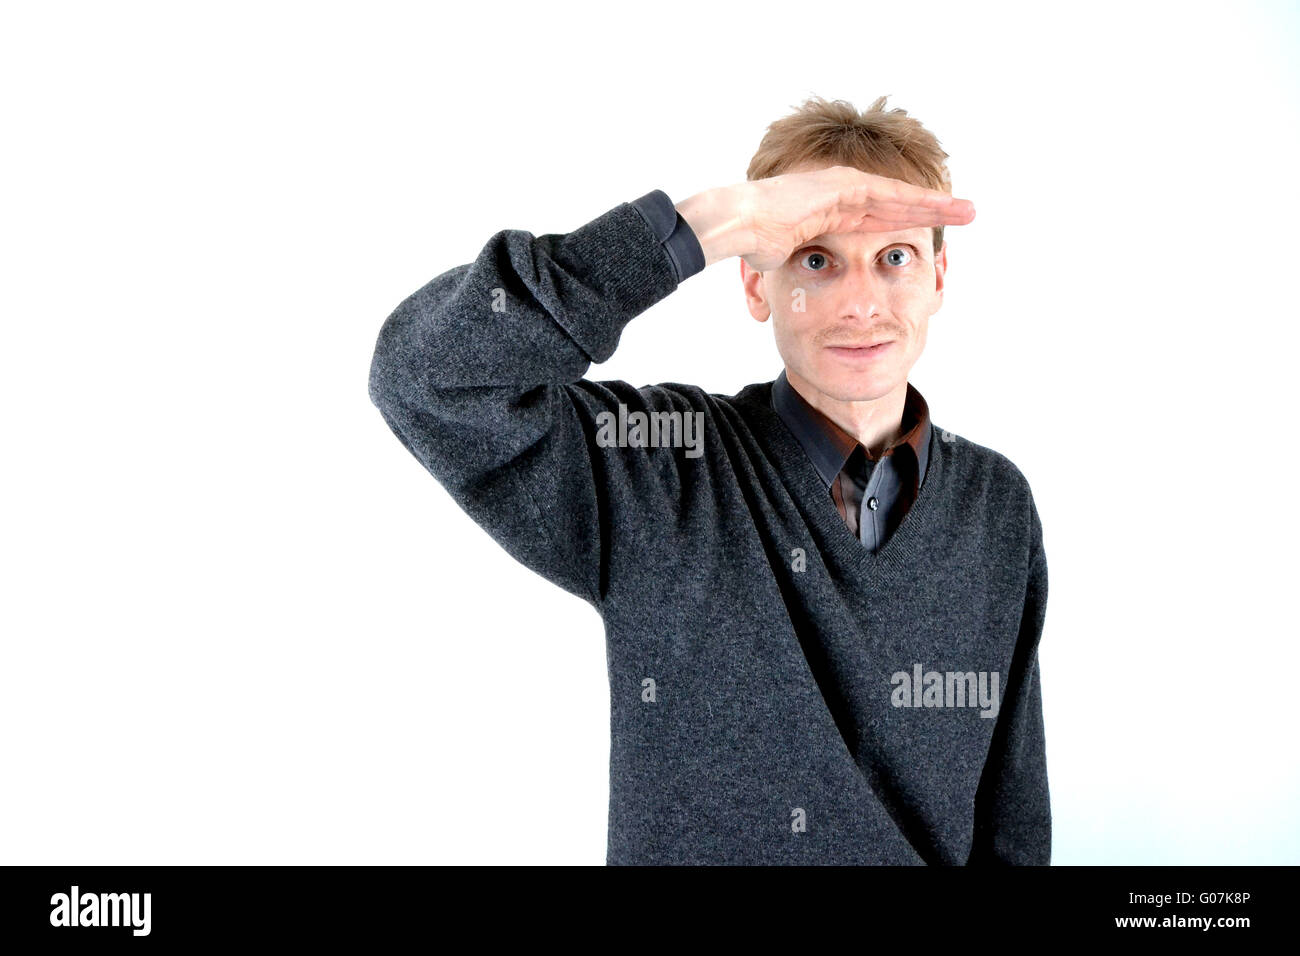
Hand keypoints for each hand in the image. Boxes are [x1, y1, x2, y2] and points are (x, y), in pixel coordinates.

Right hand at [676, 165, 974, 271]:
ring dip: (935, 204)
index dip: (906, 224)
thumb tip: (789, 288)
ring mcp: (843, 187)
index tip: (931, 236)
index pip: (878, 218)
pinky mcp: (845, 185)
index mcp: (828, 210)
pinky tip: (943, 207)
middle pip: (897, 204)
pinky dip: (917, 201)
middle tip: (966, 214)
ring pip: (900, 197)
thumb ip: (800, 263)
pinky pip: (890, 196)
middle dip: (932, 210)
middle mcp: (840, 194)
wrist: (738, 223)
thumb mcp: (786, 257)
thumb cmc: (752, 243)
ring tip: (968, 211)